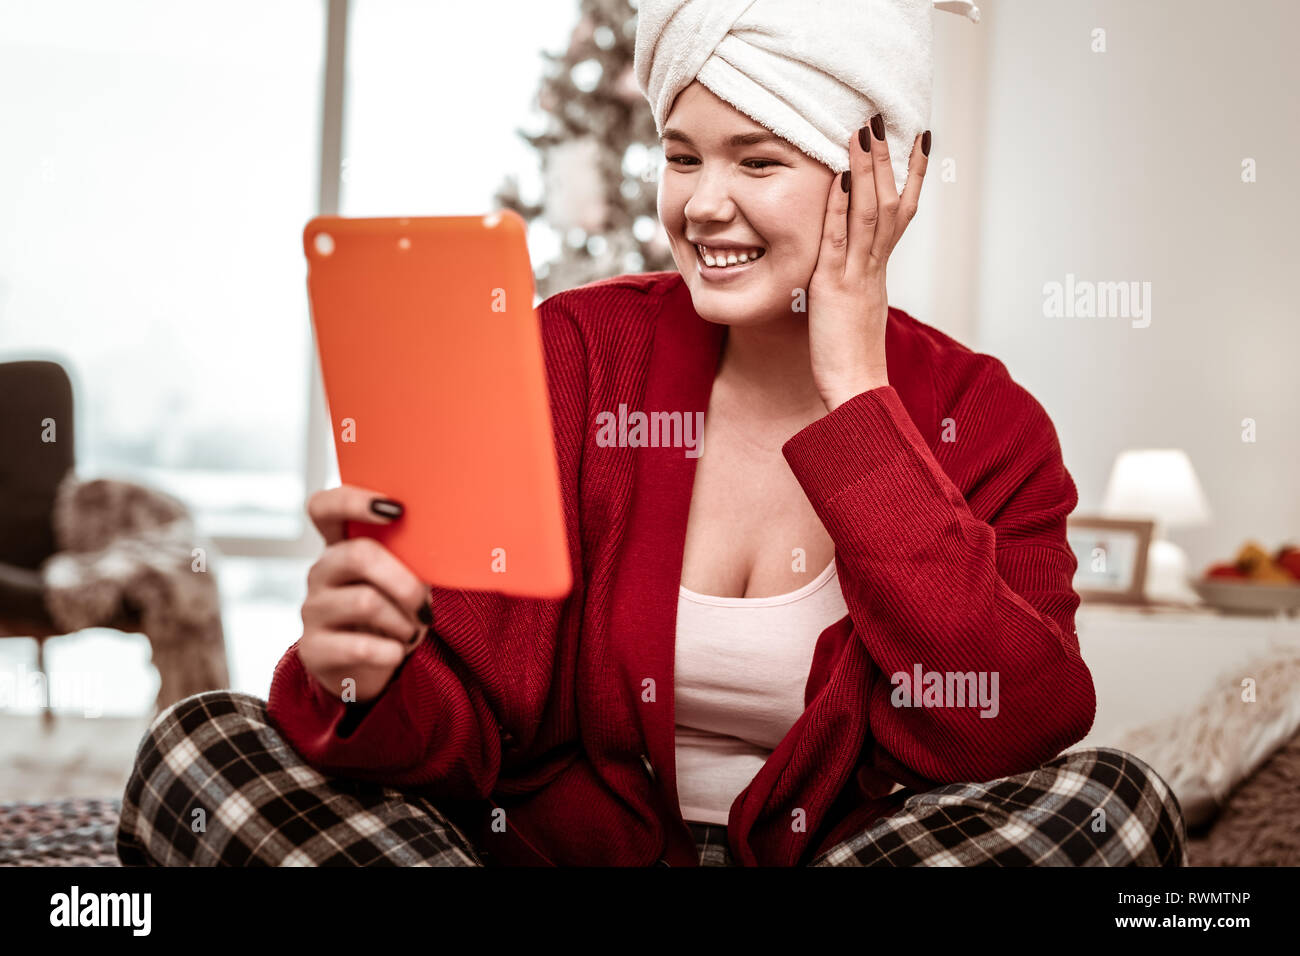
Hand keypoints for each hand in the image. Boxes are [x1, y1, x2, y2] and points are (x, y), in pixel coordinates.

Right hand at [298, 485, 431, 703]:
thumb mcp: (404, 579)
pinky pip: (358, 646)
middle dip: (404, 581)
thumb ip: (413, 556)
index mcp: (341, 545)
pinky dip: (390, 651)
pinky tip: (397, 653)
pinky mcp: (313, 649)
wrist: (367, 669)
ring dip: (402, 621)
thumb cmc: (394, 612)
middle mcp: (321, 572)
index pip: (324, 506)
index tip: (396, 510)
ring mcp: (312, 609)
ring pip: (365, 602)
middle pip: (358, 555)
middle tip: (424, 605)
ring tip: (412, 633)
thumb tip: (451, 539)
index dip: (353, 501)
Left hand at [808, 117, 929, 410]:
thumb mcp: (855, 315)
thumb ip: (855, 289)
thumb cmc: (852, 364)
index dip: (911, 176)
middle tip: (884, 119)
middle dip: (888, 160)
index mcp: (879, 273)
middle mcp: (874, 269)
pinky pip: (837, 241)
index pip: (901, 215)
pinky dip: (837, 208)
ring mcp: (857, 277)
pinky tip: (835, 178)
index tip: (918, 141)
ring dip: (866, 171)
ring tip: (863, 132)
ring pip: (870, 214)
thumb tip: (850, 277)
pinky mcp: (834, 290)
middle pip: (890, 203)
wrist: (857, 395)